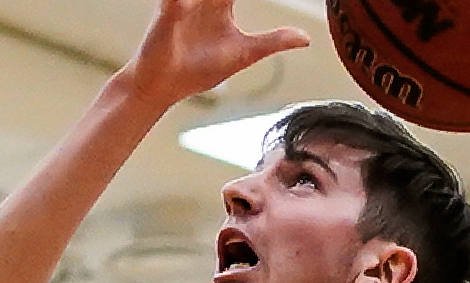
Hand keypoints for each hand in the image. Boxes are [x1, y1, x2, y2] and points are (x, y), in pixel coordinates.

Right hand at [118, 0, 310, 109]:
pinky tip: (189, 4)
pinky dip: (184, 2)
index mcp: (221, 3)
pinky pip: (177, 0)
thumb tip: (307, 39)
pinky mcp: (168, 13)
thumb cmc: (199, 69)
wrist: (162, 86)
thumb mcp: (244, 53)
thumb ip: (273, 42)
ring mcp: (184, 2)